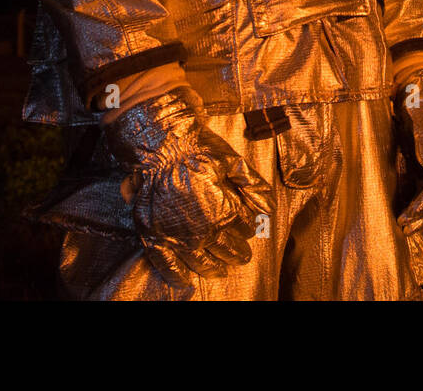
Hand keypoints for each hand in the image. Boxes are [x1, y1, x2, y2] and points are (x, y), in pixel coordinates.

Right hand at [104, 86, 273, 287]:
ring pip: (199, 259)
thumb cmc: (198, 148)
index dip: (248, 228)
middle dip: (236, 253)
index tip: (249, 228)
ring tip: (221, 270)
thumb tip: (268, 208)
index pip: (242, 227)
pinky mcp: (153, 233)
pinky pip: (165, 262)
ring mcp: (176, 234)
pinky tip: (185, 281)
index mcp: (223, 210)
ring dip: (213, 266)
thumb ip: (253, 186)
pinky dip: (175, 275)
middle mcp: (202, 227)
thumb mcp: (233, 161)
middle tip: (241, 257)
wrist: (160, 141)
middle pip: (224, 248)